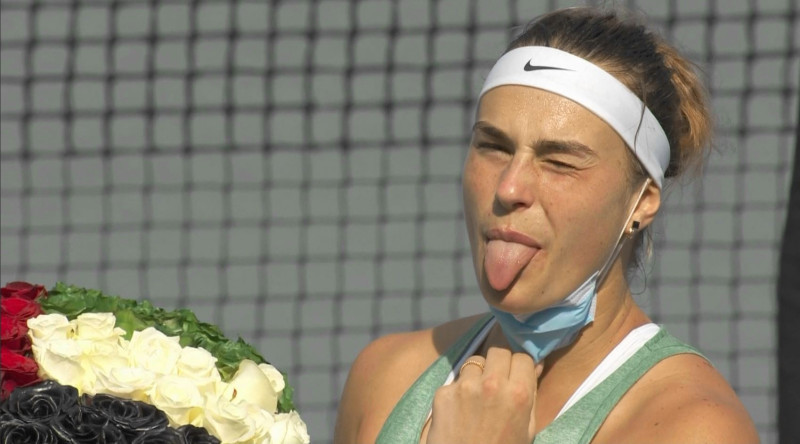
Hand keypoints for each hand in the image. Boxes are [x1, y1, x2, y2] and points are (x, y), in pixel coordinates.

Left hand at [425, 347, 543, 443]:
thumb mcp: (526, 429)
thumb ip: (531, 394)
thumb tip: (536, 365)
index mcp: (519, 394)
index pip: (523, 357)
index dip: (520, 367)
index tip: (516, 376)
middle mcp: (492, 384)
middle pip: (498, 351)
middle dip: (499, 363)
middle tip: (497, 381)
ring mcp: (465, 387)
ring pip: (475, 362)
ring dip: (478, 374)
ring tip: (477, 398)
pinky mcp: (444, 393)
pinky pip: (456, 380)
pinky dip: (458, 391)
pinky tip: (460, 410)